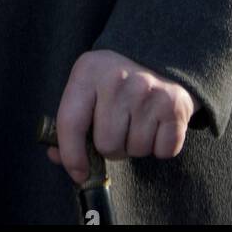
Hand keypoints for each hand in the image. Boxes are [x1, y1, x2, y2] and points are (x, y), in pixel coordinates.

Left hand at [46, 50, 195, 182]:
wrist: (157, 58)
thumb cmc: (113, 83)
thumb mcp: (86, 88)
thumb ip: (69, 122)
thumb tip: (56, 156)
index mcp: (88, 71)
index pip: (70, 122)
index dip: (71, 155)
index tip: (78, 173)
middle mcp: (118, 79)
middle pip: (107, 144)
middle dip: (111, 146)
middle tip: (118, 127)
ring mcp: (148, 91)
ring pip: (135, 150)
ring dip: (135, 145)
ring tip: (137, 121)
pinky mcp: (174, 106)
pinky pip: (163, 151)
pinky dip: (160, 146)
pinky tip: (156, 123)